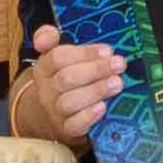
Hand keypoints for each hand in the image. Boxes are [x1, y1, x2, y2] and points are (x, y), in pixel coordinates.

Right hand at [21, 20, 123, 148]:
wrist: (57, 116)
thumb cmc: (67, 80)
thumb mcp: (60, 57)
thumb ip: (52, 39)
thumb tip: (50, 33)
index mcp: (44, 68)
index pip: (57, 57)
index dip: (84, 53)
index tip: (107, 51)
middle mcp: (46, 90)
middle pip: (66, 78)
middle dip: (96, 70)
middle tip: (119, 64)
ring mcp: (55, 111)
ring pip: (69, 102)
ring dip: (96, 91)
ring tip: (117, 83)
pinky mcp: (66, 129)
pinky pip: (73, 125)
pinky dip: (88, 116)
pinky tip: (103, 107)